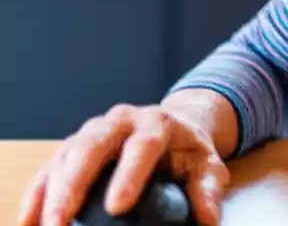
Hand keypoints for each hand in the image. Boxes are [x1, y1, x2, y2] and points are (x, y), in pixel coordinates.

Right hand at [16, 103, 229, 225]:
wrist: (174, 126)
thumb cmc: (189, 150)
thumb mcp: (207, 164)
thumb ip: (208, 189)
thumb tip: (208, 218)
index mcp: (157, 123)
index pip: (142, 146)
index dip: (129, 175)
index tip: (117, 207)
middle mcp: (120, 121)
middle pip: (92, 146)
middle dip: (75, 184)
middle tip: (63, 220)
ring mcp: (92, 132)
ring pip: (66, 155)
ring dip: (51, 192)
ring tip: (47, 225)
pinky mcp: (73, 146)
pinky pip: (50, 168)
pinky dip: (38, 194)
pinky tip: (29, 220)